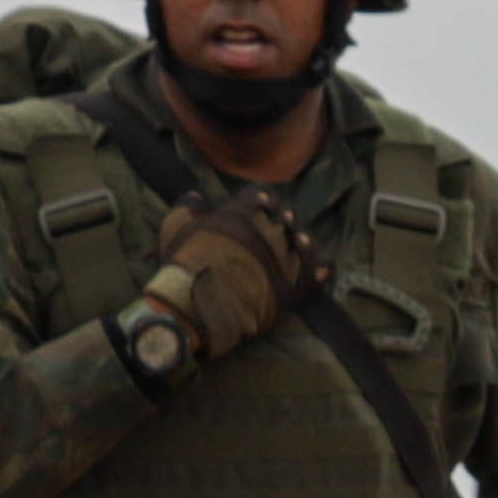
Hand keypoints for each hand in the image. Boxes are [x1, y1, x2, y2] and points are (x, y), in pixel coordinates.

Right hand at [124, 184, 315, 379]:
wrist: (203, 302)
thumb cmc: (187, 263)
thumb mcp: (174, 227)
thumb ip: (187, 206)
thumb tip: (196, 196)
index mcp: (245, 211)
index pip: (258, 195)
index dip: (255, 201)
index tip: (251, 209)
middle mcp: (272, 229)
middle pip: (284, 217)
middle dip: (279, 222)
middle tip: (271, 233)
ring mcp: (288, 256)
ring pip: (304, 241)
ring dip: (299, 243)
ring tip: (292, 249)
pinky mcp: (299, 284)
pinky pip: (323, 269)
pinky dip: (321, 267)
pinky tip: (317, 269)